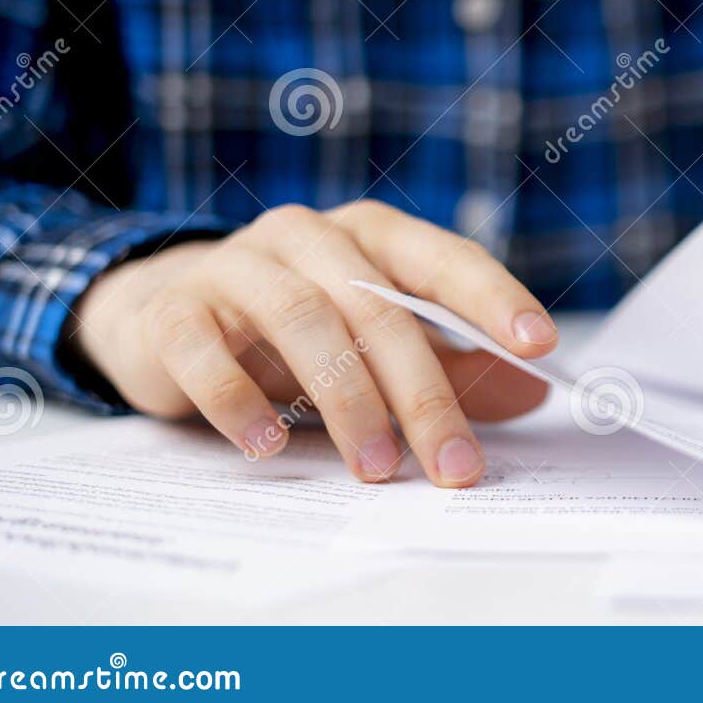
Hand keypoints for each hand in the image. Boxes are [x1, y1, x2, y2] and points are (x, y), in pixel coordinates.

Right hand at [69, 201, 555, 486]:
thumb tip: (534, 391)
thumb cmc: (295, 330)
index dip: (493, 296)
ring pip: (304, 321)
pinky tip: (270, 446)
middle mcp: (306, 237)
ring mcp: (235, 267)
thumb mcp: (378, 342)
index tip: (539, 344)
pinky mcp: (174, 312)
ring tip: (378, 466)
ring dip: (348, 400)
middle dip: (423, 393)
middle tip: (453, 464)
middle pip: (377, 307)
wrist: (164, 317)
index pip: (442, 258)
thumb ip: (455, 364)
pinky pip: (207, 352)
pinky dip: (241, 401)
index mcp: (369, 235)